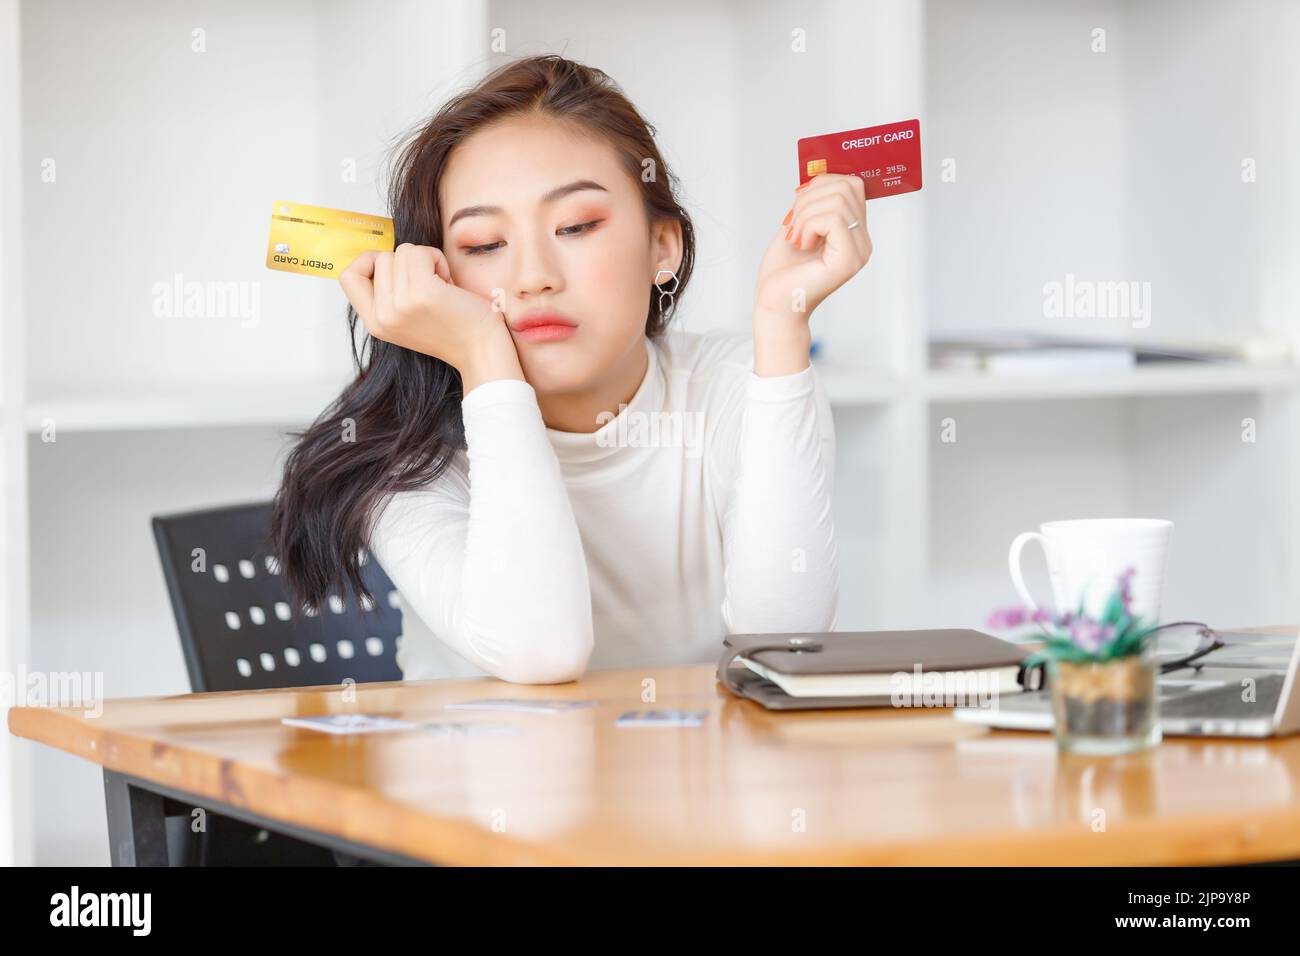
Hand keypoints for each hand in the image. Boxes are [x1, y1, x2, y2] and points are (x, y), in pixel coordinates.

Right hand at [340, 243, 521, 388]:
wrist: (481, 350)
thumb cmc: (453, 328)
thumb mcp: (406, 318)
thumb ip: (387, 294)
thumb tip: (380, 256)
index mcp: (375, 323)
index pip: (347, 276)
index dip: (368, 262)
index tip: (395, 270)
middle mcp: (382, 316)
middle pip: (381, 257)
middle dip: (408, 262)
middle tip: (429, 284)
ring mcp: (400, 305)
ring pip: (401, 251)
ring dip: (425, 259)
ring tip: (440, 284)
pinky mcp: (422, 294)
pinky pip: (420, 253)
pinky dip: (436, 258)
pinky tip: (447, 281)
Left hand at [754, 173, 872, 321]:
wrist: (774, 303)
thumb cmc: (783, 270)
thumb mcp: (798, 223)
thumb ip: (814, 201)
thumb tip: (820, 173)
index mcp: (855, 231)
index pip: (852, 184)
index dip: (822, 183)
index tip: (798, 205)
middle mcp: (863, 241)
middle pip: (847, 186)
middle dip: (810, 197)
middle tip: (794, 224)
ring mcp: (859, 252)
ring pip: (838, 200)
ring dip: (805, 213)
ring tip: (796, 236)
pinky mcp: (848, 261)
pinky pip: (833, 218)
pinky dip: (808, 225)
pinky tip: (801, 244)